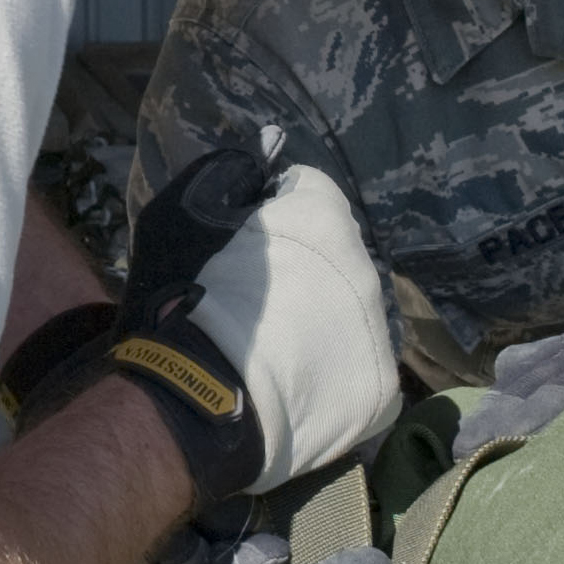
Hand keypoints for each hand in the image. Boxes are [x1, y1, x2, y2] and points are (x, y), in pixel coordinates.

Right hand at [181, 163, 400, 490]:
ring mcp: (378, 331)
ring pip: (348, 315)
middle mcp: (365, 267)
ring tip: (270, 354)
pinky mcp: (379, 389)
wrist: (197, 397)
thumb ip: (230, 178)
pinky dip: (330, 376)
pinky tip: (294, 388)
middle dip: (301, 272)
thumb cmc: (184, 297)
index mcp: (325, 216)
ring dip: (319, 324)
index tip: (241, 243)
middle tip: (253, 306)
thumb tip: (260, 166)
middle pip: (333, 259)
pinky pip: (356, 370)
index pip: (308, 193)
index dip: (271, 211)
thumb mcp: (184, 211)